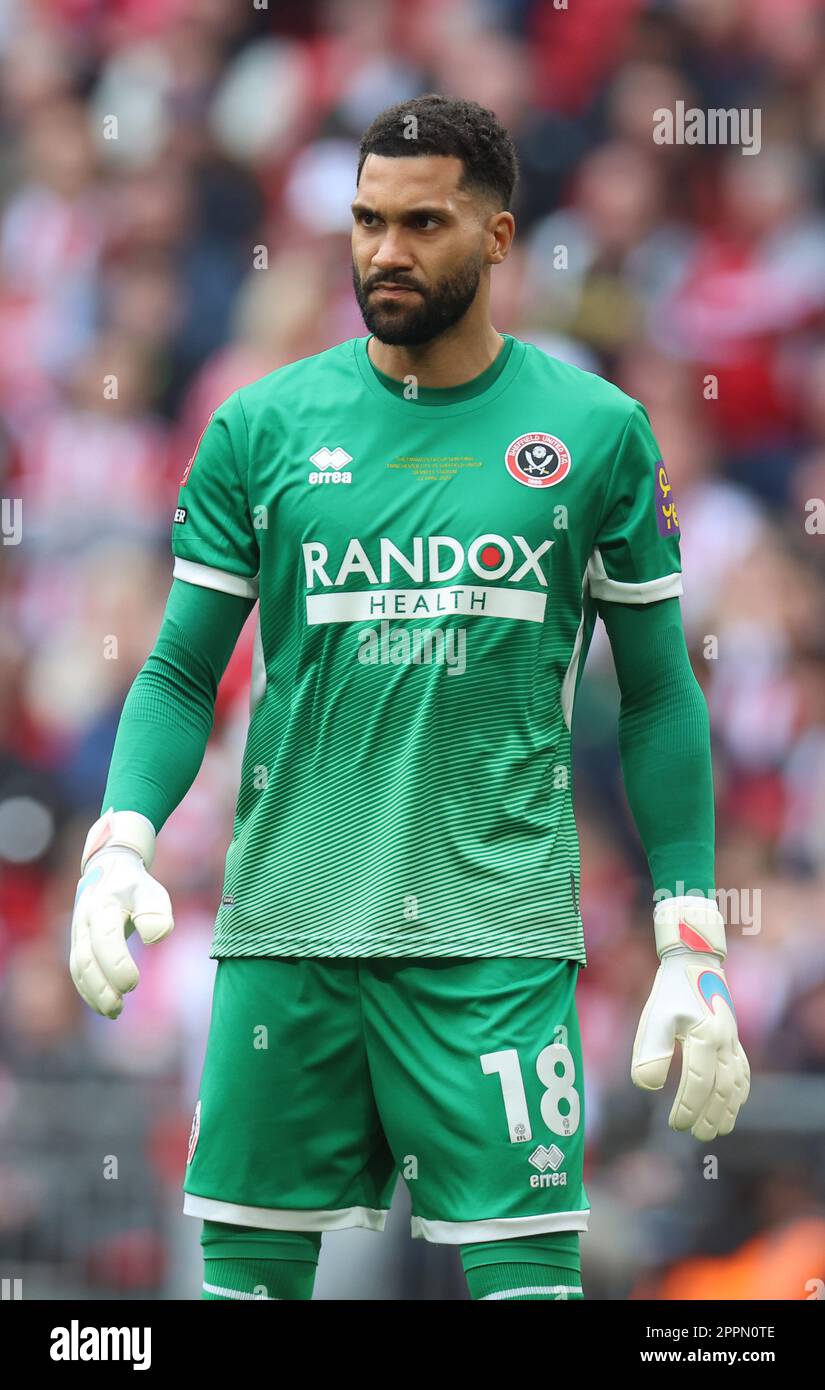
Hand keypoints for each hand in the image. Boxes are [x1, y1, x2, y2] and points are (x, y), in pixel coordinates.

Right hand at [70, 810, 173, 1018]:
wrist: (107, 871)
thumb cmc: (134, 886)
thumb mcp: (150, 891)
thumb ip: (156, 912)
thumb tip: (154, 939)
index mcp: (102, 906)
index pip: (105, 939)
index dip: (116, 964)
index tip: (134, 984)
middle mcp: (85, 922)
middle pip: (87, 960)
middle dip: (101, 987)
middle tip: (119, 1006)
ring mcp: (78, 935)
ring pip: (79, 969)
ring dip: (94, 994)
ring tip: (114, 1012)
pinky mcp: (78, 946)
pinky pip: (78, 972)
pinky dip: (89, 992)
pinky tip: (105, 1007)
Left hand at [631, 898, 749, 1139]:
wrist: (694, 961)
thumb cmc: (670, 991)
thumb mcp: (655, 1018)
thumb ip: (651, 1053)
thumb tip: (647, 1087)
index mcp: (704, 1037)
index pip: (699, 1083)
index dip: (688, 1107)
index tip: (675, 1123)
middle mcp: (723, 1042)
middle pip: (722, 1089)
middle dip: (710, 1115)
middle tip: (696, 1134)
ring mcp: (732, 1040)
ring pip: (737, 1084)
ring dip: (728, 1109)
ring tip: (717, 1129)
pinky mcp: (733, 1038)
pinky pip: (744, 1070)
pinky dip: (740, 1091)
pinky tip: (734, 1103)